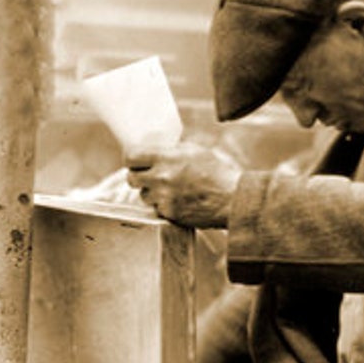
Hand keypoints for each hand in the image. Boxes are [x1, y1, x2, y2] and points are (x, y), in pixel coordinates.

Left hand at [126, 143, 241, 227]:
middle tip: (148, 175)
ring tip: (169, 189)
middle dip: (138, 177)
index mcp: (167, 157)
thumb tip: (156, 148)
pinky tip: (178, 200)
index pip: (131, 157)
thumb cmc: (218, 172)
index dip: (131, 159)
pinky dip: (163, 205)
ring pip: (143, 195)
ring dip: (152, 192)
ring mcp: (163, 198)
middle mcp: (161, 177)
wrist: (232, 199)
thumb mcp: (196, 151)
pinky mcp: (168, 214)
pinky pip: (157, 208)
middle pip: (132, 178)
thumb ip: (173, 150)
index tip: (135, 161)